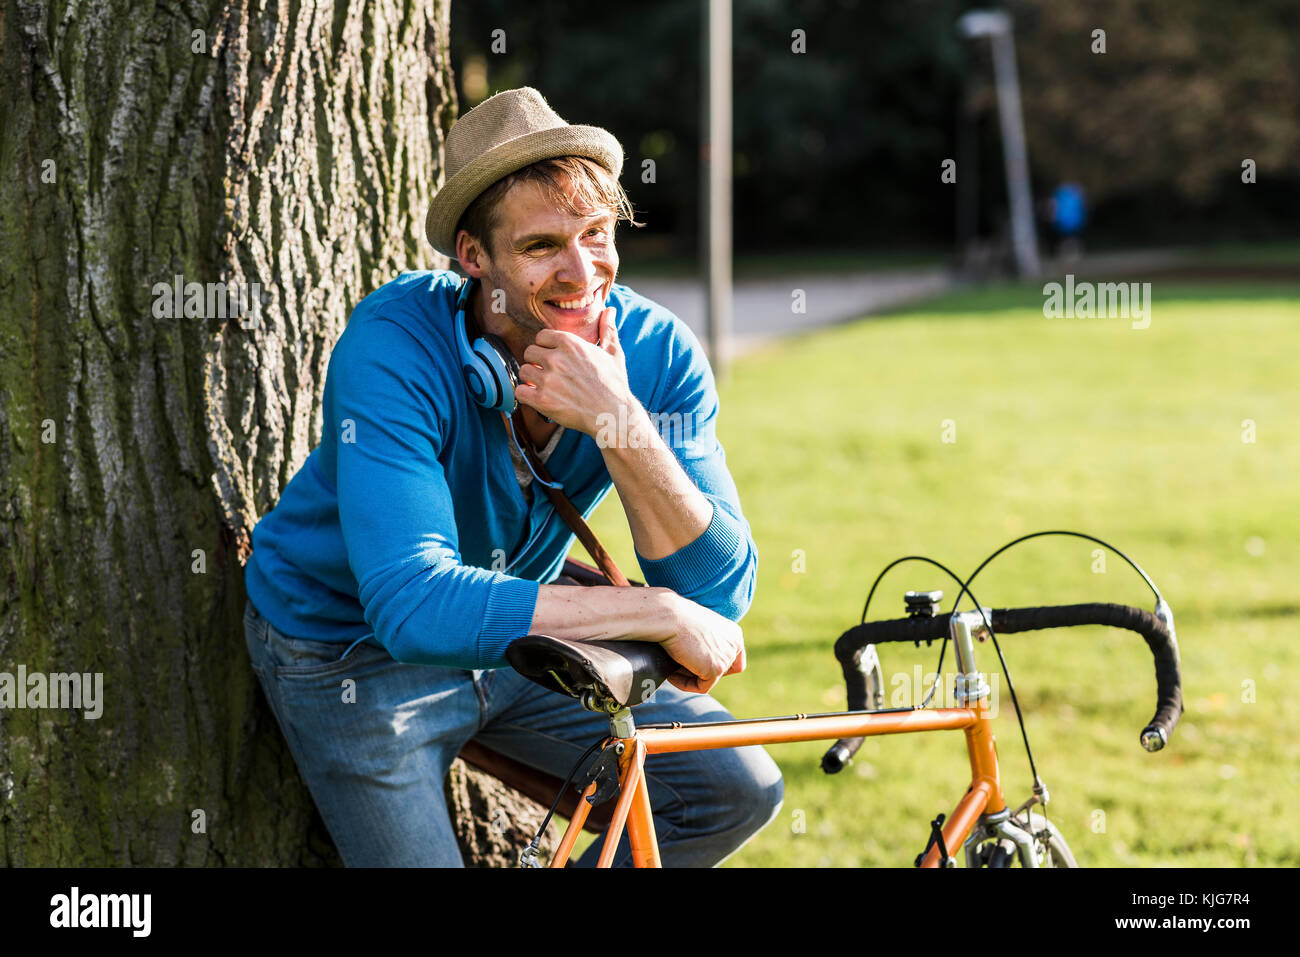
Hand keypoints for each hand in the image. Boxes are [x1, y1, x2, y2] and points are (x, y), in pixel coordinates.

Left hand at [516, 308, 634, 436]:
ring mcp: (547, 379)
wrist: (613, 414)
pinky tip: (538, 397)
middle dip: (536, 362)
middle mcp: (555, 358)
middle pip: (529, 352)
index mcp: (569, 343)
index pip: (541, 336)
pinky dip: (526, 395)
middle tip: (548, 373)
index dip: (546, 347)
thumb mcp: (614, 353)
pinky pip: (520, 391)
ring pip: (523, 371)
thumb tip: (609, 310)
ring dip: (531, 379)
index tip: (553, 357)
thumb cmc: (614, 384)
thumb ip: (607, 330)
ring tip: (544, 386)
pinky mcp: (542, 400)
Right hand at [658, 593, 746, 694]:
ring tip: (673, 665)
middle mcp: (734, 645)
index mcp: (733, 633)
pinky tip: (672, 673)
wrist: (669, 617)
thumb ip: (706, 645)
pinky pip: (701, 687)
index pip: (733, 659)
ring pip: (710, 679)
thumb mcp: (698, 630)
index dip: (714, 664)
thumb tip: (698, 662)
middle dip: (700, 670)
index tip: (694, 663)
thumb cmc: (676, 619)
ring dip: (690, 676)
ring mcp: (727, 658)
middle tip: (678, 664)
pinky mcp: (716, 669)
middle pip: (722, 671)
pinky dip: (685, 683)